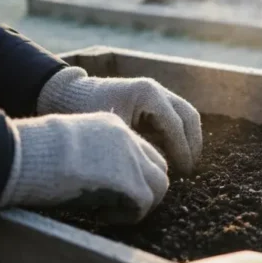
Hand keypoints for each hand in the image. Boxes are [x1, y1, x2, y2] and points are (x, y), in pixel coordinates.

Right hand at [0, 112, 168, 223]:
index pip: (142, 150)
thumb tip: (102, 181)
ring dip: (141, 203)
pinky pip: (145, 203)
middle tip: (119, 204)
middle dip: (146, 188)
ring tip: (109, 211)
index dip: (133, 174)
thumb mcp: (71, 145)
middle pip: (159, 166)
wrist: (23, 154)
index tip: (111, 189)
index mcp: (112, 125)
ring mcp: (132, 158)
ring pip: (160, 185)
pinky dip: (128, 215)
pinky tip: (101, 215)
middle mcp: (128, 138)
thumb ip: (94, 156)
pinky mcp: (129, 182)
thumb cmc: (33, 154)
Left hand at [38, 67, 201, 174]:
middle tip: (190, 170)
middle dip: (193, 144)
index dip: (183, 150)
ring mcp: (157, 93)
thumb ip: (135, 147)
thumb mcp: (111, 133)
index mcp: (148, 93)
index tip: (184, 172)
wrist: (68, 95)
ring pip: (186, 115)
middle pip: (189, 116)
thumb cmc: (85, 113)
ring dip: (190, 139)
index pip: (175, 124)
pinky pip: (176, 117)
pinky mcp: (154, 101)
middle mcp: (157, 90)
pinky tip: (175, 155)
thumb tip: (155, 170)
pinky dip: (180, 135)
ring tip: (186, 164)